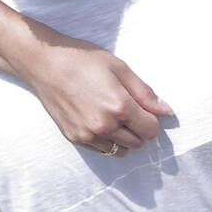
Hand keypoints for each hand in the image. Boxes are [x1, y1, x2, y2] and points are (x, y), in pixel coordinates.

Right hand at [16, 32, 171, 154]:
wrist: (45, 64)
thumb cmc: (83, 60)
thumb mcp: (120, 68)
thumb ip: (145, 93)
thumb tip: (166, 111)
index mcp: (120, 107)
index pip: (151, 129)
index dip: (151, 119)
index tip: (143, 108)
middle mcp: (104, 125)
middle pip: (138, 142)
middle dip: (138, 128)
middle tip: (127, 109)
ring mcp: (88, 135)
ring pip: (120, 150)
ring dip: (123, 137)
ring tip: (112, 116)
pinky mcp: (74, 138)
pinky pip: (102, 150)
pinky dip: (107, 141)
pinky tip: (99, 121)